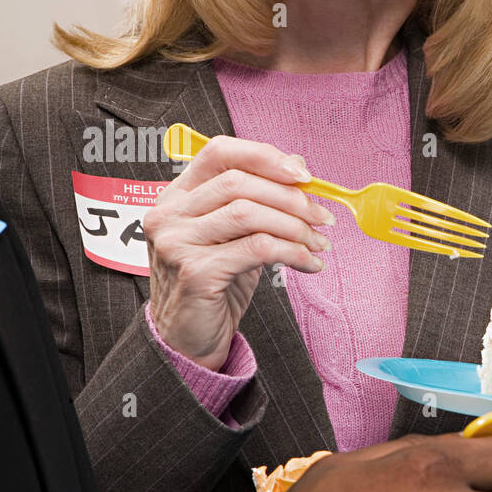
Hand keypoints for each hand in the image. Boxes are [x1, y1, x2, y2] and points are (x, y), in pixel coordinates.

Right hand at [145, 136, 335, 369]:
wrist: (189, 338)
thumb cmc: (216, 283)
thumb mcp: (236, 235)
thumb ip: (258, 199)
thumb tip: (298, 166)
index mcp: (176, 196)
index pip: (219, 152)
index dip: (264, 156)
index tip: (304, 175)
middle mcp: (169, 214)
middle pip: (238, 182)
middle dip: (290, 198)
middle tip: (323, 218)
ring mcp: (177, 243)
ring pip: (249, 214)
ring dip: (296, 227)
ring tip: (319, 243)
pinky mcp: (195, 272)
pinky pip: (257, 249)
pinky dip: (292, 253)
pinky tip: (309, 264)